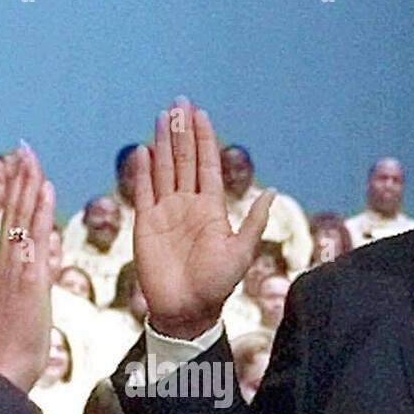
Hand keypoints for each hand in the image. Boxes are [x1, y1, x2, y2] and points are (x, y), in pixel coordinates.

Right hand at [0, 145, 54, 391]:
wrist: (11, 365)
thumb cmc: (18, 339)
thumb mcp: (24, 300)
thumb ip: (30, 274)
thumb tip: (40, 254)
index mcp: (6, 266)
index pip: (11, 220)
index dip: (16, 191)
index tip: (20, 165)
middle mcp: (7, 262)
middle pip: (12, 211)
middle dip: (19, 177)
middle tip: (23, 147)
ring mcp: (16, 269)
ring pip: (21, 218)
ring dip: (28, 186)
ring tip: (32, 157)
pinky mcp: (29, 279)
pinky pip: (35, 239)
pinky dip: (39, 213)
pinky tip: (44, 191)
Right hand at [132, 99, 275, 339]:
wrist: (186, 310)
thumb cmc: (217, 285)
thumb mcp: (242, 252)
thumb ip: (253, 221)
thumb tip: (271, 191)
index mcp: (212, 208)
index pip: (206, 165)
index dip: (203, 139)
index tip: (200, 114)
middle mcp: (188, 205)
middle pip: (183, 160)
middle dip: (182, 131)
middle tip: (179, 103)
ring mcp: (166, 212)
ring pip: (164, 170)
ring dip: (162, 143)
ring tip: (162, 116)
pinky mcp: (146, 224)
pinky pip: (143, 191)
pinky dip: (142, 171)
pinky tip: (143, 151)